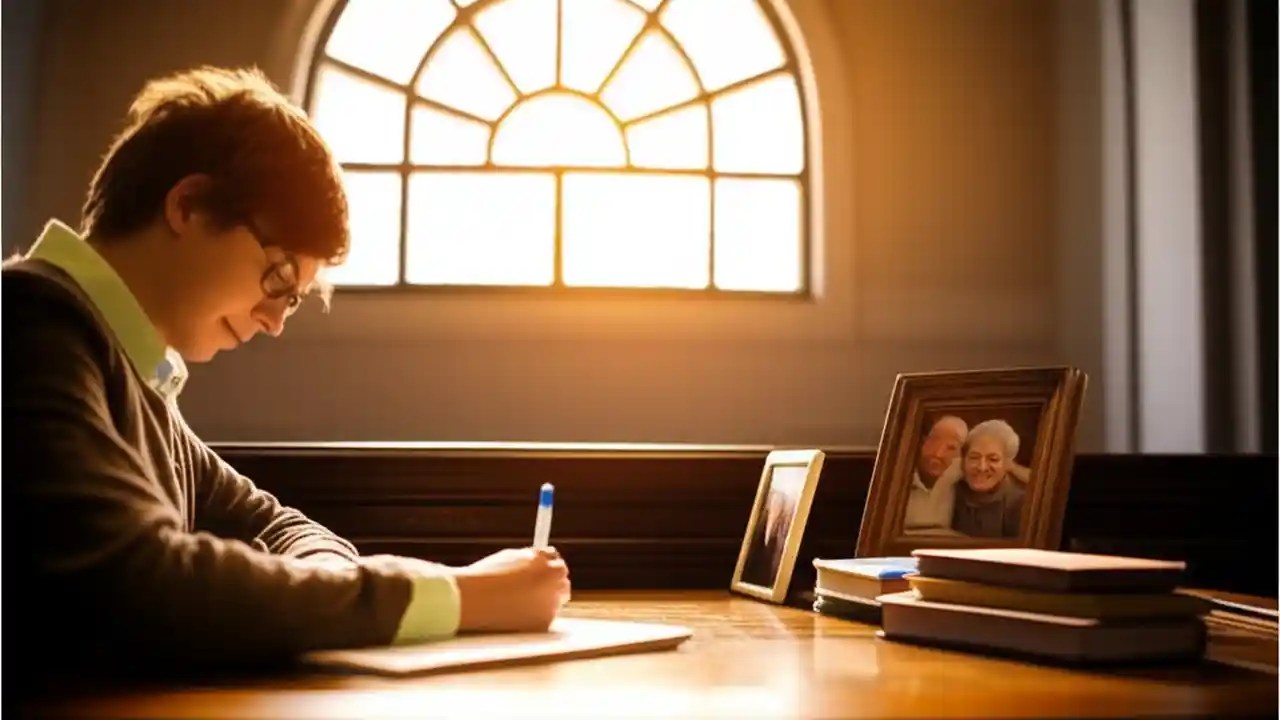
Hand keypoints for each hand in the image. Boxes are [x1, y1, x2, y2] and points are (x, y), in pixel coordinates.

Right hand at [454, 546, 569, 632]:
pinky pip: (547, 616)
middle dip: (552, 583)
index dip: (547, 566)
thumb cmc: (486, 577)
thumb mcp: (511, 557)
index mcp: (544, 561)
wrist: (471, 600)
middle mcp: (552, 579)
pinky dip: (538, 616)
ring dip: (546, 599)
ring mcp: (551, 601)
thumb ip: (532, 558)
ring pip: (557, 600)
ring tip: (520, 602)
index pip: (556, 560)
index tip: (540, 572)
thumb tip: (544, 559)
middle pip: (562, 580)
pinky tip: (518, 614)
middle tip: (534, 590)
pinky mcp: (545, 621)